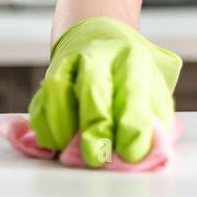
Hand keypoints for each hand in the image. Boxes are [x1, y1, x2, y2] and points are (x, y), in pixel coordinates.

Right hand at [30, 17, 181, 166]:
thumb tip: (148, 152)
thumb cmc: (131, 72)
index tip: (131, 154)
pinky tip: (58, 143)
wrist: (100, 38)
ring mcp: (69, 61)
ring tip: (74, 152)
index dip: (132, 126)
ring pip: (57, 91)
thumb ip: (156, 117)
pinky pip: (39, 103)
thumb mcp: (155, 86)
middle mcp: (99, 54)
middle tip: (97, 159)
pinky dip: (45, 129)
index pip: (133, 90)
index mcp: (132, 57)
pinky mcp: (47, 74)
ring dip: (63, 129)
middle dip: (94, 127)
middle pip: (92, 86)